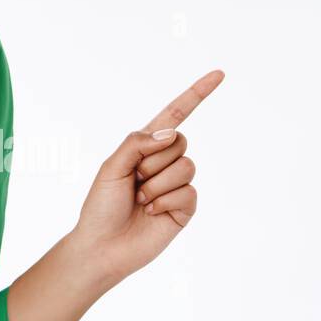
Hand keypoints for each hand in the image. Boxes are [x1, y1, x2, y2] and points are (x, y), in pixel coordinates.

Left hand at [69, 69, 224, 284]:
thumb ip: (137, 143)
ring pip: (186, 166)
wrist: (104, 246)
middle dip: (153, 161)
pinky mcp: (186, 207)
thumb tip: (171, 132)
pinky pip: (189, 192)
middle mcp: (164, 162)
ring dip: (157, 185)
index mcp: (144, 146)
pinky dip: (166, 202)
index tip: (219, 74)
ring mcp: (177, 184)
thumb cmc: (101, 205)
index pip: (175, 115)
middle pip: (180, 141)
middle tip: (133, 181)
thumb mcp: (111, 166)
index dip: (196, 94)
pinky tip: (151, 212)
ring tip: (140, 200)